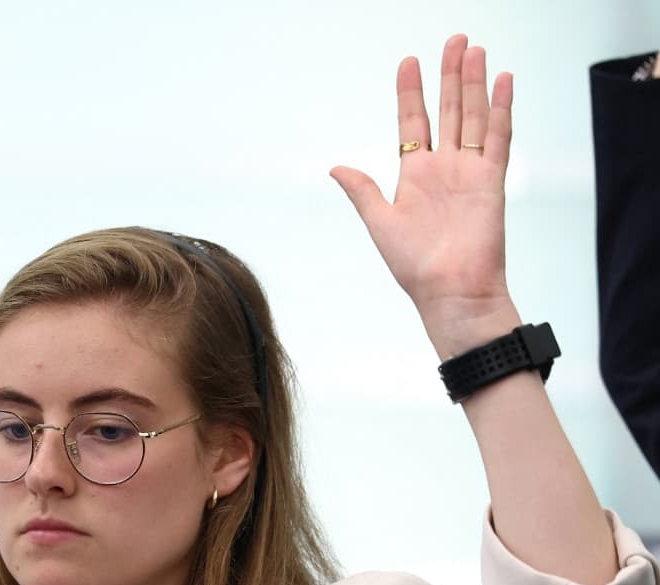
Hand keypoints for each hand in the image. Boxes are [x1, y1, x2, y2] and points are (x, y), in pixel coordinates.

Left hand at [330, 34, 520, 356]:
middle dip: (450, 75)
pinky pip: (499, 138)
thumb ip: (362, 190)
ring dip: (474, 83)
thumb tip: (336, 166)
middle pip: (449, 109)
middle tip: (454, 40)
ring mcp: (470, 171)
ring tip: (475, 50)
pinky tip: (502, 81)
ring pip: (474, 116)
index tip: (408, 61)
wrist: (449, 290)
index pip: (412, 121)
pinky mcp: (492, 181)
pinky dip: (501, 109)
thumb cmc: (415, 266)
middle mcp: (444, 167)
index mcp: (415, 174)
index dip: (410, 91)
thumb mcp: (379, 222)